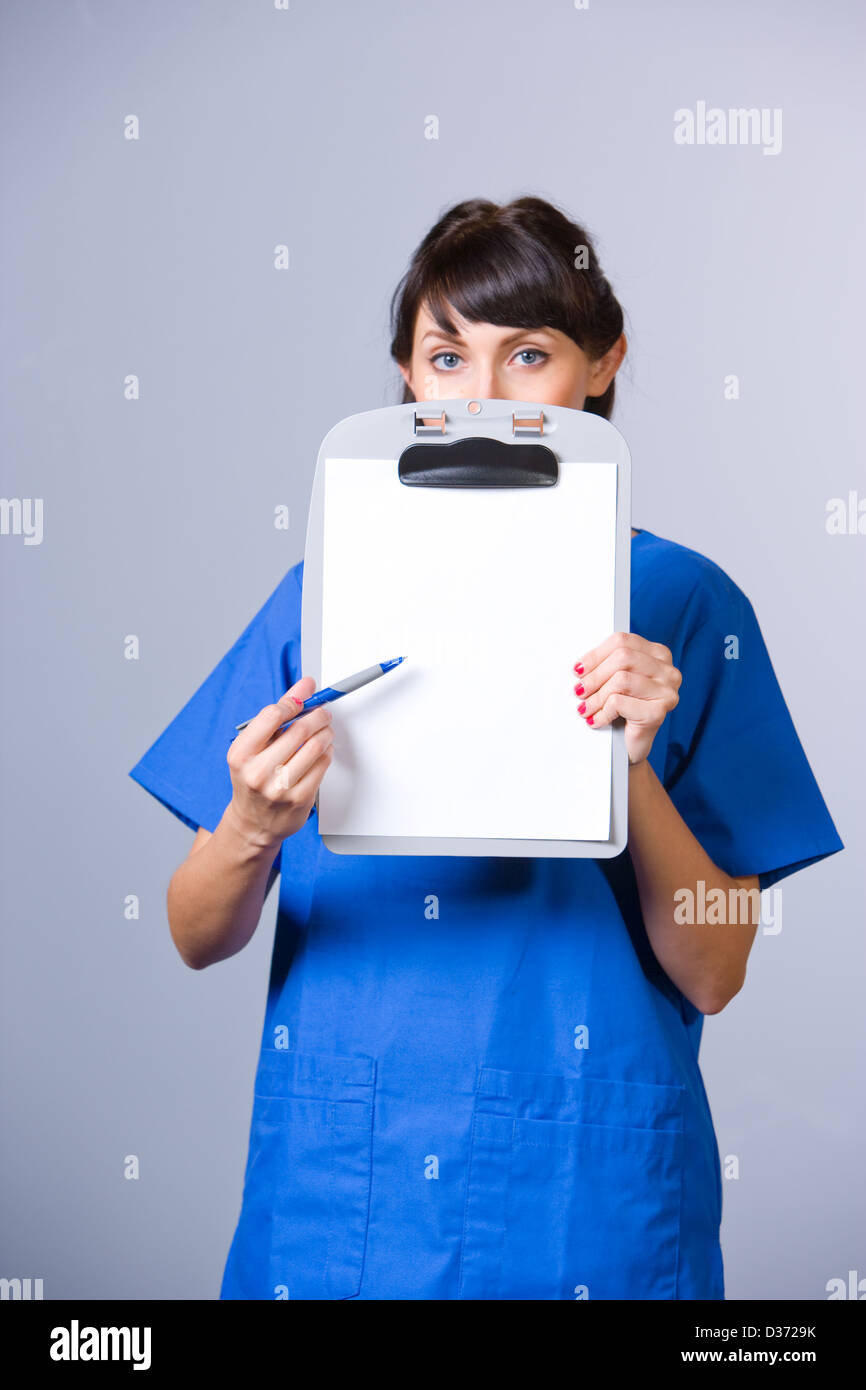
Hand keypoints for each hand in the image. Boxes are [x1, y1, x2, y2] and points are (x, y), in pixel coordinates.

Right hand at [225, 676, 333, 849]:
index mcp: (241, 754)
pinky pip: (323, 764)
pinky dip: (328, 751)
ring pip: (316, 746)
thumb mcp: (253, 747)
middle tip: (323, 713)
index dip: (294, 701)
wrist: (253, 822)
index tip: (305, 695)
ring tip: (325, 729)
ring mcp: (280, 787)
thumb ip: (277, 715)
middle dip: (318, 715)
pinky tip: (323, 749)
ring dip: (326, 732)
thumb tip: (304, 686)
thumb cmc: (253, 779)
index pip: (272, 716)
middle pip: (299, 730)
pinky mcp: (300, 798)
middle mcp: (258, 772)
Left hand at [572, 632, 680, 764]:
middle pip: (622, 658)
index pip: (622, 641)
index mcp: (658, 655)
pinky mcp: (658, 712)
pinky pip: (619, 702)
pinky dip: (602, 712)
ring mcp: (666, 691)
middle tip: (579, 691)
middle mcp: (668, 671)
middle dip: (594, 676)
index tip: (578, 669)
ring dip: (596, 697)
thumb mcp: (615, 680)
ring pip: (621, 680)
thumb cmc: (623, 712)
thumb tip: (581, 665)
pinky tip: (597, 720)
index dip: (595, 655)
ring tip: (585, 708)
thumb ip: (607, 666)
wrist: (631, 747)